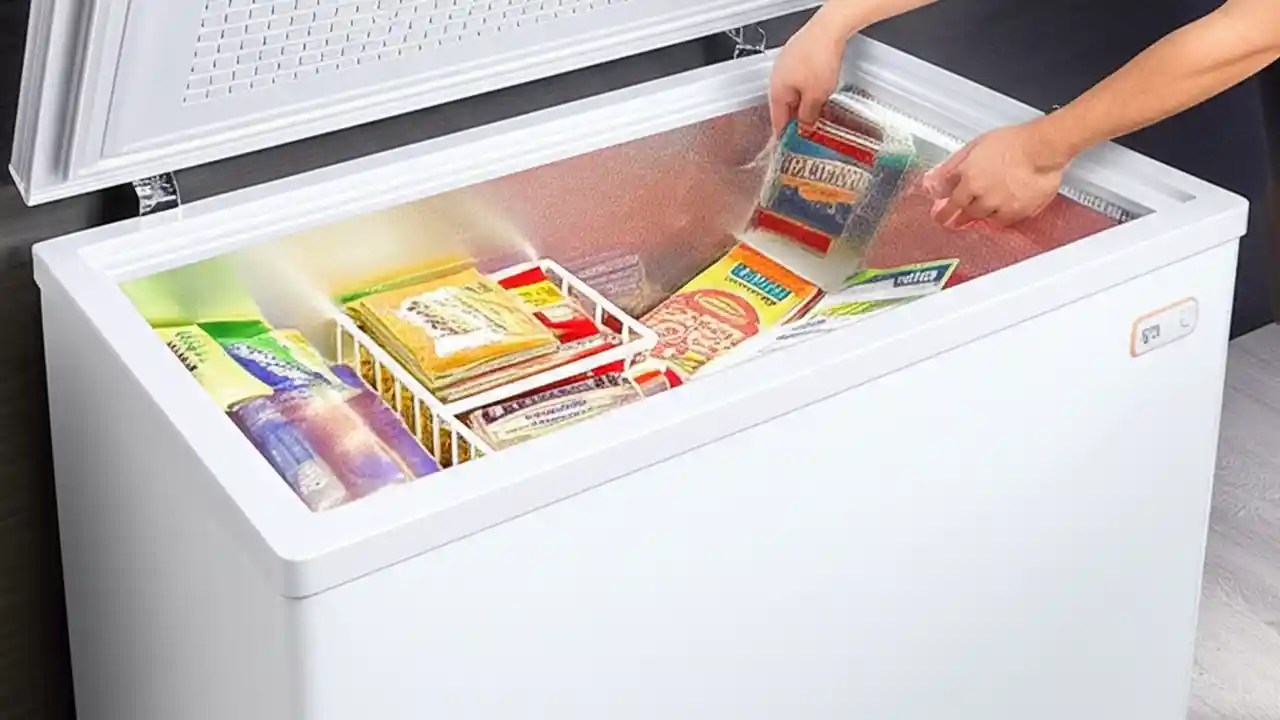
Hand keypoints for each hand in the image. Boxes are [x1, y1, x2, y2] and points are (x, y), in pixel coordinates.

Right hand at [768, 22, 847, 135]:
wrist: (828, 29)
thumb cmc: (818, 59)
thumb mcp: (816, 96)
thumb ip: (808, 115)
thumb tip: (805, 127)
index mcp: (776, 91)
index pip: (777, 121)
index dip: (784, 136)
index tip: (789, 147)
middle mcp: (777, 78)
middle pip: (785, 106)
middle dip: (797, 119)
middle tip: (808, 132)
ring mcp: (786, 65)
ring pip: (794, 92)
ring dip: (805, 104)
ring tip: (818, 112)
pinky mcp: (797, 56)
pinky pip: (800, 79)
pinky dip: (808, 89)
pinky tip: (820, 91)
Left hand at [922, 121, 1071, 228]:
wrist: (1043, 149)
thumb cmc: (1013, 142)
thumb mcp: (974, 147)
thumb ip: (951, 167)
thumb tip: (931, 182)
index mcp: (969, 180)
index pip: (950, 202)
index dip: (944, 210)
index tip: (939, 216)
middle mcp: (983, 197)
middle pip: (967, 213)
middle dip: (960, 216)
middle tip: (955, 220)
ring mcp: (1002, 206)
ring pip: (985, 218)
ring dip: (980, 215)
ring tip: (981, 212)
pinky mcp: (1020, 212)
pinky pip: (1005, 221)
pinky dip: (1000, 218)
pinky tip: (1000, 213)